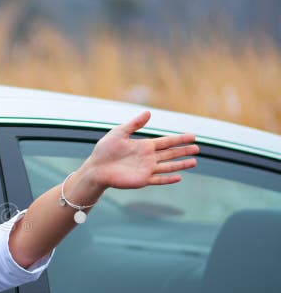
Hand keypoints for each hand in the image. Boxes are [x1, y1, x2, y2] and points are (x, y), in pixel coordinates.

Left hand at [84, 111, 198, 188]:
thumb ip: (134, 124)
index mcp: (144, 146)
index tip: (192, 136)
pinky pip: (158, 180)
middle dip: (184, 151)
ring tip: (194, 162)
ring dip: (181, 164)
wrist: (95, 169)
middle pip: (170, 154)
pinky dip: (168, 179)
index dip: (179, 139)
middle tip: (197, 148)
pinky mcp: (141, 180)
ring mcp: (146, 169)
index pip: (166, 141)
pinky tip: (179, 177)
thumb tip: (149, 112)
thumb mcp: (119, 133)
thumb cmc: (104, 150)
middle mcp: (147, 158)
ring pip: (168, 167)